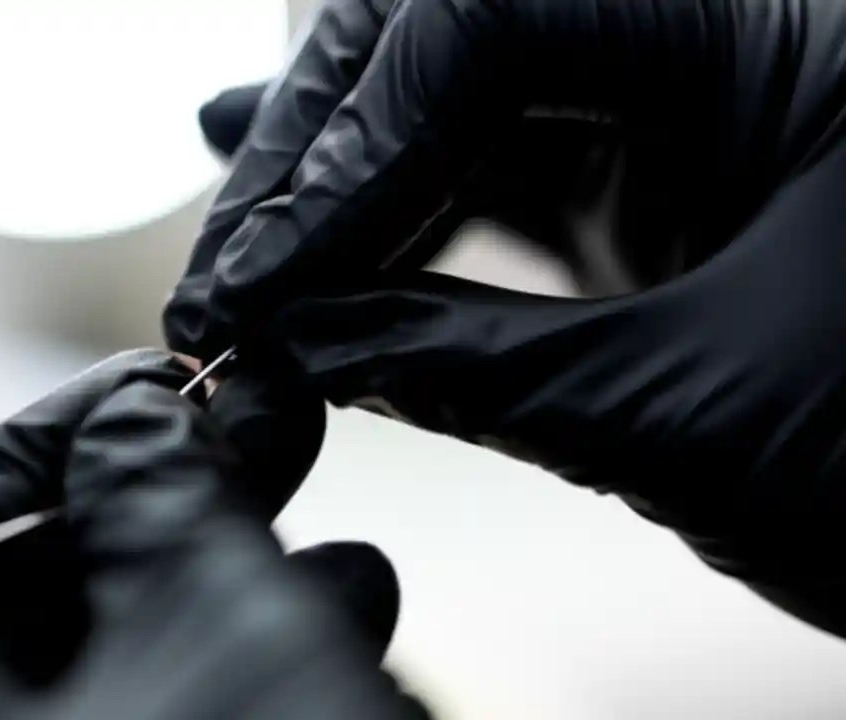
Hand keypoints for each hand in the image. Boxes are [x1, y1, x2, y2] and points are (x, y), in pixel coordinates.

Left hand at [0, 350, 428, 718]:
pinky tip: (348, 625)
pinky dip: (250, 660)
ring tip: (346, 555)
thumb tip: (140, 410)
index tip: (160, 377)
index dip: (55, 434)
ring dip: (240, 583)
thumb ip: (160, 491)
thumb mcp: (210, 620)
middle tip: (273, 420)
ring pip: (132, 657)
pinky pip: (177, 711)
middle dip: (177, 497)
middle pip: (45, 590)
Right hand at [166, 1, 845, 636]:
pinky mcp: (659, 180)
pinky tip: (312, 217)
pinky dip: (403, 207)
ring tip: (240, 228)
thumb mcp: (689, 417)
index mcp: (783, 37)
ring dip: (343, 176)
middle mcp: (728, 41)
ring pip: (464, 101)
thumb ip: (472, 369)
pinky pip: (500, 168)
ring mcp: (687, 107)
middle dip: (326, 152)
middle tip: (234, 260)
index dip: (354, 144)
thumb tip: (303, 344)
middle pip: (460, 36)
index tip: (262, 273)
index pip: (497, 21)